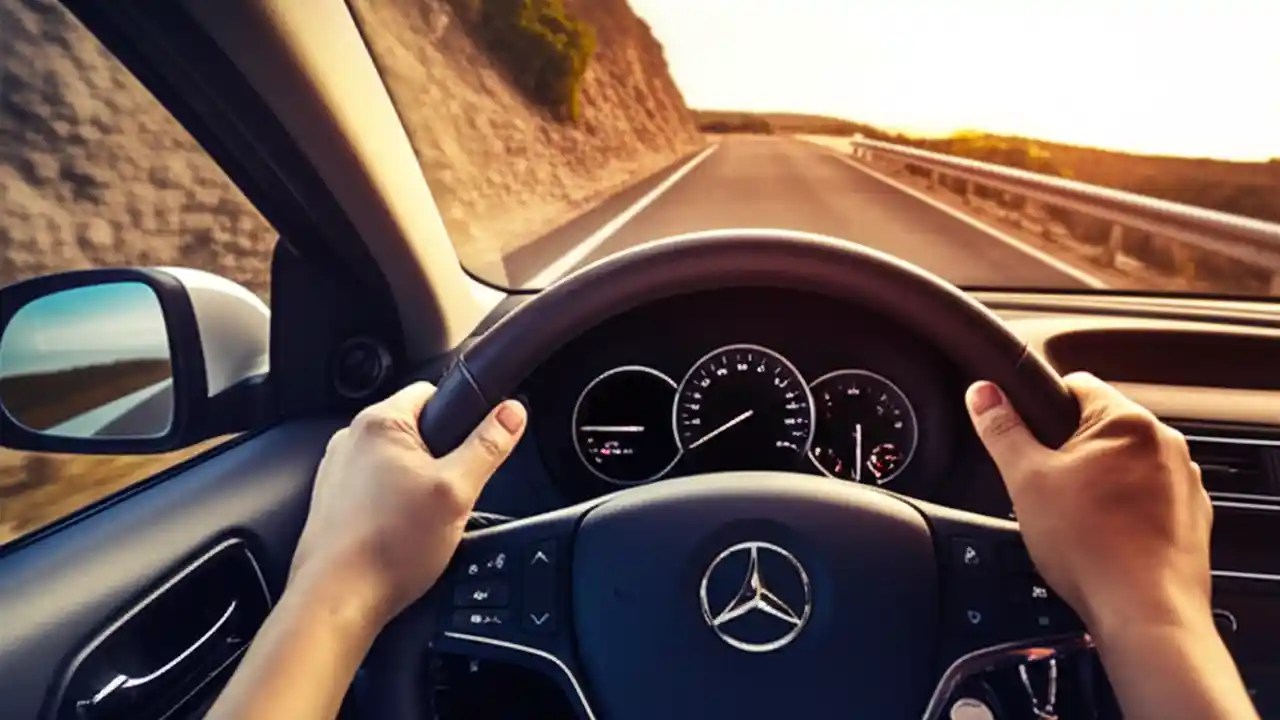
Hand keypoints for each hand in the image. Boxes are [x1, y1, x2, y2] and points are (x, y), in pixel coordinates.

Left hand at [289, 382, 526, 630]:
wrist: (338, 601)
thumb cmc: (387, 549)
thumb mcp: (457, 492)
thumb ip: (488, 447)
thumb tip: (512, 413)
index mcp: (379, 423)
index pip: (433, 392)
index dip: (462, 417)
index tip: (473, 448)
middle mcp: (350, 440)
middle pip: (416, 431)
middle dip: (440, 460)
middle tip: (449, 495)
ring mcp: (337, 472)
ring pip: (396, 464)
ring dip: (416, 484)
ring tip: (422, 520)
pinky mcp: (333, 502)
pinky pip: (376, 490)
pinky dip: (392, 506)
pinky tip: (400, 534)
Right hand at [964, 372, 1212, 640]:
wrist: (1144, 613)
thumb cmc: (1090, 547)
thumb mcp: (1026, 480)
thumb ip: (1002, 430)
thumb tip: (982, 393)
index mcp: (1127, 421)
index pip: (1075, 385)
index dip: (1041, 410)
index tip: (1027, 441)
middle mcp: (1166, 443)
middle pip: (1100, 428)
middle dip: (1070, 453)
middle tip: (1047, 490)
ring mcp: (1184, 481)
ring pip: (1124, 465)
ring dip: (1099, 481)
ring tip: (1075, 519)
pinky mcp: (1190, 517)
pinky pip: (1147, 498)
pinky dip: (1124, 510)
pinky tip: (1103, 537)